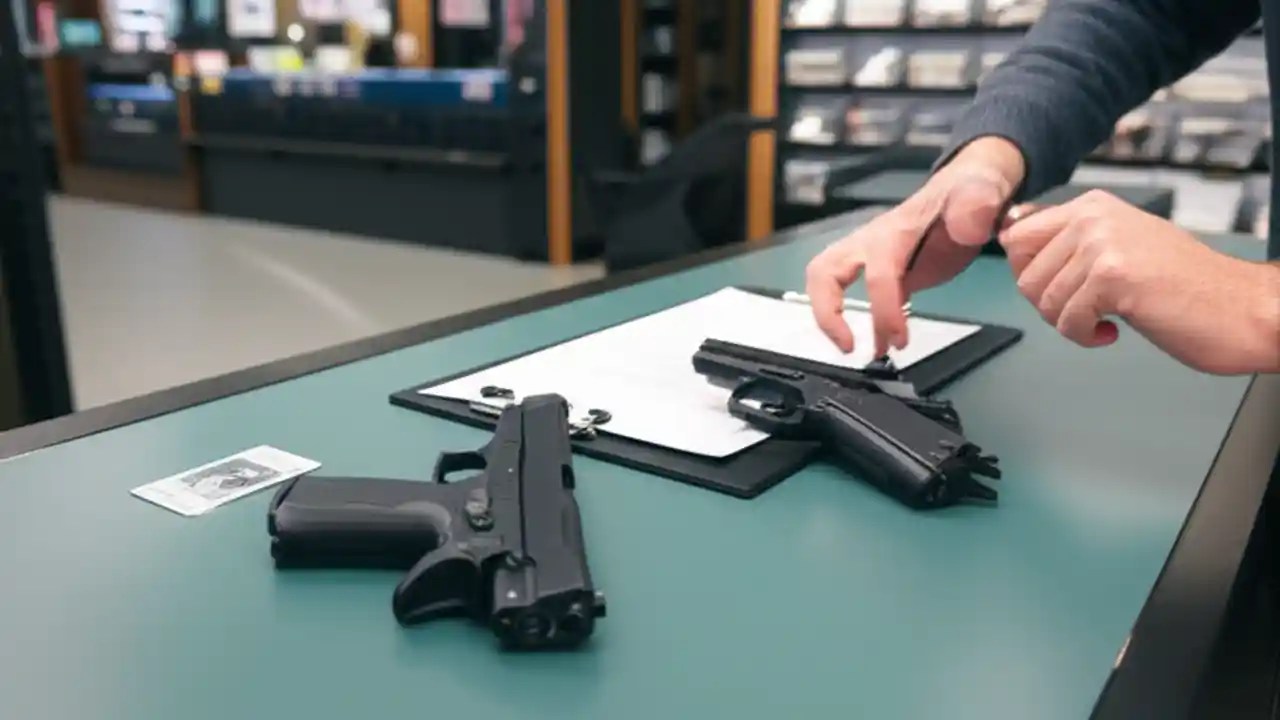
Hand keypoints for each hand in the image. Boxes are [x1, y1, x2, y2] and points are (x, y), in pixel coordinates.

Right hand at [805, 137, 1024, 354]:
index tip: (901, 340)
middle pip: (823, 273)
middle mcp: (872, 243)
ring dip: (832, 319)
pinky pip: (854, 296)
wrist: (973, 183)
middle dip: (827, 313)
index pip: (878, 274)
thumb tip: (969, 227)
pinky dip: (858, 323)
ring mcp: (873, 257)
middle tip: (849, 346)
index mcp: (896, 230)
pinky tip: (882, 347)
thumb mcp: (983, 189)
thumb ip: (978, 204)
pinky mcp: (886, 272)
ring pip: (827, 284)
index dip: (884, 309)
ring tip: (859, 350)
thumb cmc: (973, 189)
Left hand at [1000, 190, 1279, 374]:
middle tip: (1084, 311)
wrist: (1241, 308)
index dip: (1028, 274)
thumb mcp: (1120, 248)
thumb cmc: (1185, 286)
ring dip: (1069, 323)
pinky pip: (1066, 320)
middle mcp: (1094, 217)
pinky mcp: (1112, 275)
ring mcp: (1102, 243)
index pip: (1016, 237)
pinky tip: (1113, 331)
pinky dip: (1084, 337)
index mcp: (1093, 206)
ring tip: (1104, 320)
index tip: (1057, 290)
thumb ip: (1073, 244)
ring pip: (1043, 300)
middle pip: (1023, 273)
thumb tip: (1012, 244)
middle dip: (1047, 304)